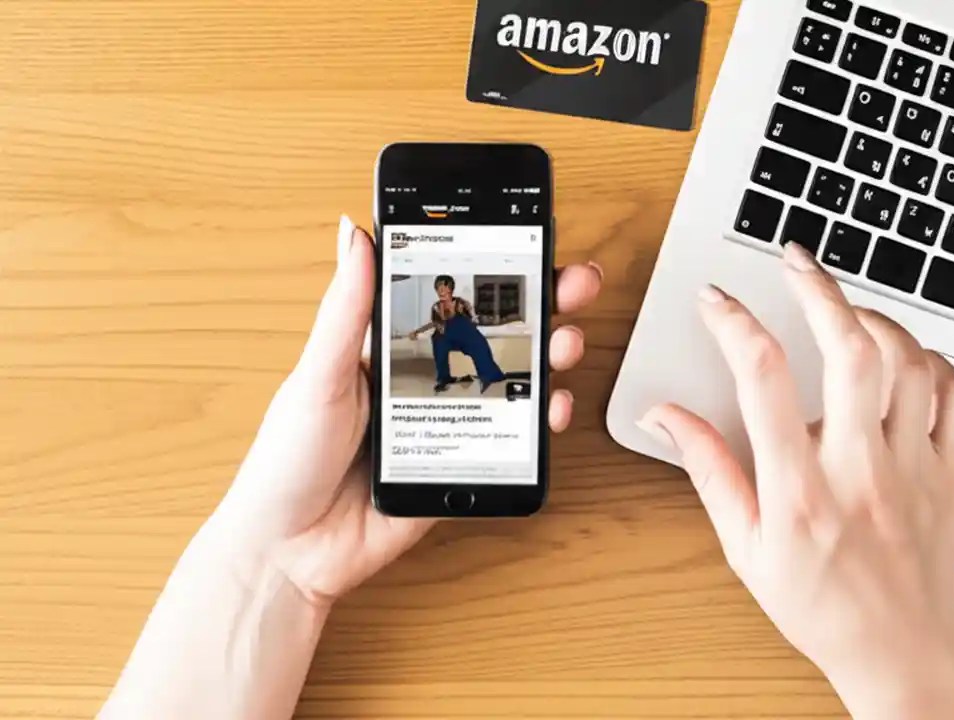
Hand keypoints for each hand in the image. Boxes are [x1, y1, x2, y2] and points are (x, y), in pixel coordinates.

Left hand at [211, 216, 601, 607]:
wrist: (291, 551)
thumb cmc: (289, 459)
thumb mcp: (319, 375)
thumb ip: (347, 308)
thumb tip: (354, 232)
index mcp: (389, 350)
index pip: (450, 298)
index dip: (491, 269)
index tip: (529, 240)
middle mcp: (426, 382)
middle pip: (495, 334)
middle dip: (542, 304)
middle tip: (573, 283)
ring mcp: (450, 426)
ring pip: (513, 382)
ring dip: (549, 357)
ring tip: (566, 342)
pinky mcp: (464, 467)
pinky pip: (513, 440)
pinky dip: (541, 421)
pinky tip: (551, 407)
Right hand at [639, 243, 953, 719]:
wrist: (900, 650)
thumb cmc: (821, 605)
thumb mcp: (744, 547)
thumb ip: (708, 471)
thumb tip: (666, 417)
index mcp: (799, 490)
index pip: (762, 379)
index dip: (734, 323)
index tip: (717, 302)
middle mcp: (859, 469)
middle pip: (848, 350)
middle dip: (817, 289)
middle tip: (794, 260)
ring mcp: (914, 467)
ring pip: (907, 361)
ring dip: (874, 318)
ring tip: (846, 308)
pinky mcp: (953, 471)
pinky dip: (934, 359)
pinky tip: (906, 357)